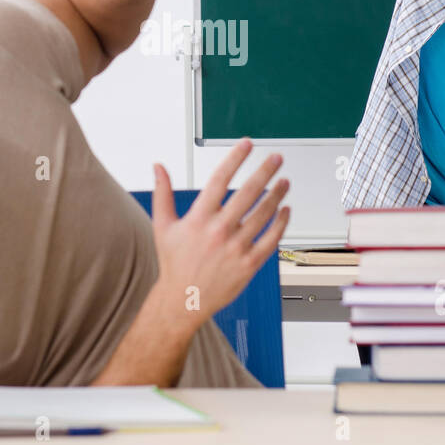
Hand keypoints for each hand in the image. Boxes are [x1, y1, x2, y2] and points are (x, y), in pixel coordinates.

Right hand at [150, 138, 290, 327]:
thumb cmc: (174, 262)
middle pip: (247, 194)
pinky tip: (285, 210)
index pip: (219, 180)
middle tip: (276, 158)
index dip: (234, 159)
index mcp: (198, 219)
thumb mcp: (163, 226)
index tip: (246, 144)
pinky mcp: (249, 264)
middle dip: (264, 172)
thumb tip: (158, 167)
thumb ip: (162, 194)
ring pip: (263, 215)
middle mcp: (218, 231)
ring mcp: (236, 248)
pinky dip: (281, 223)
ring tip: (284, 181)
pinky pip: (271, 240)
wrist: (183, 300)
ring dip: (277, 195)